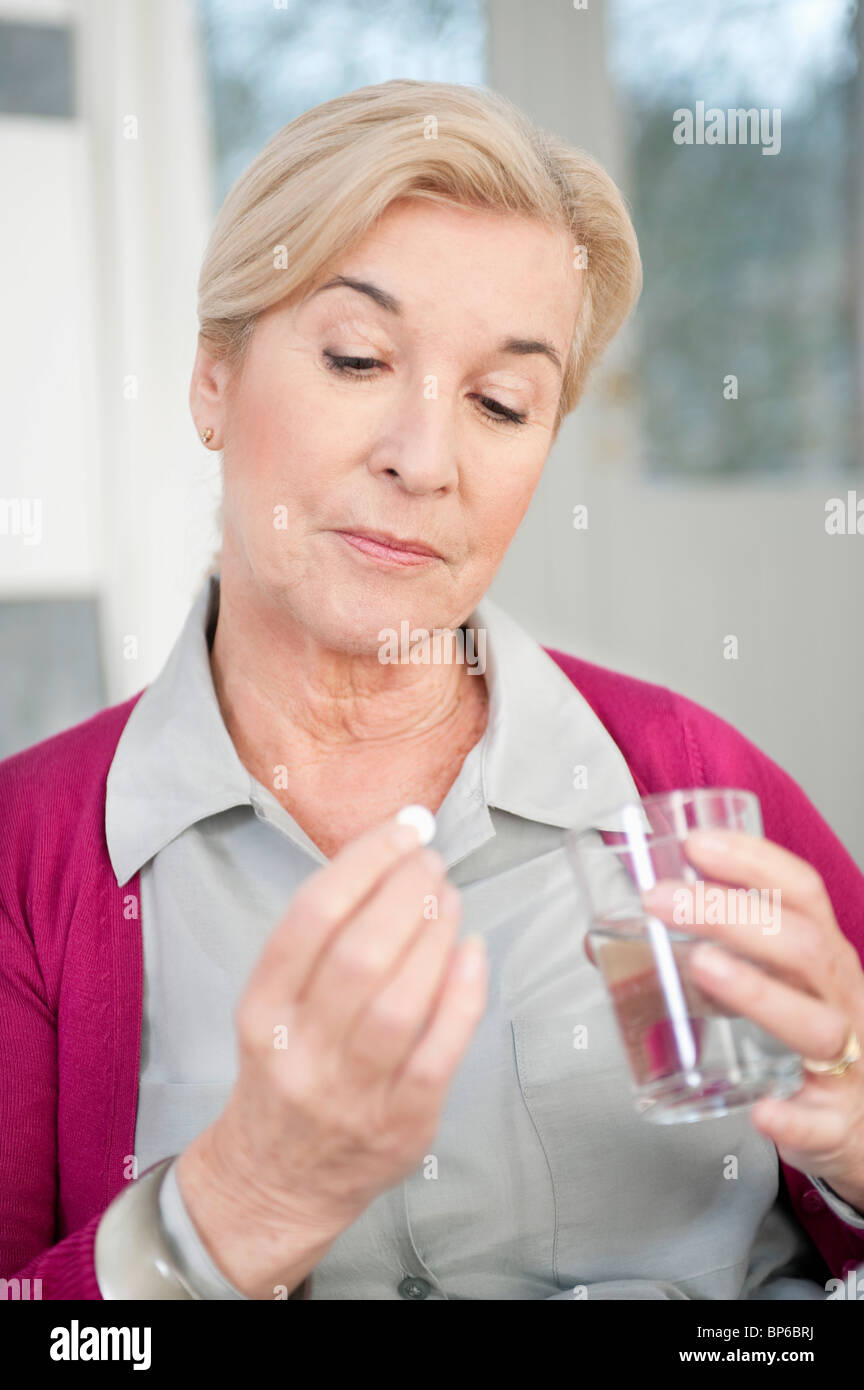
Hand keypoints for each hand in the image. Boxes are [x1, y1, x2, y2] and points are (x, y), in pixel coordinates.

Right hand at [177, 813, 487, 1295]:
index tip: (402, 829)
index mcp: (263, 1010)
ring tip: (450, 897)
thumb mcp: (276, 1005)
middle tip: (432, 861)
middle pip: (360, 955)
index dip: (364, 861)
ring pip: (400, 1002)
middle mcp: (301, 1052)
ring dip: (436, 935)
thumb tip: (391, 863)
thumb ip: (321, 944)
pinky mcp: (401, 1124)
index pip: (311, 918)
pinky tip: (473, 953)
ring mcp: (351, 1093)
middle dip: (407, 892)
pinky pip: (439, 1053)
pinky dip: (463, 995)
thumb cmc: (288, 1072)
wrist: (276, 1182)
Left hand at [634, 829, 863, 1210]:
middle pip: (801, 944)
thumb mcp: (761, 984)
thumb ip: (693, 960)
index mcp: (820, 955)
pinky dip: (792, 1115)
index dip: (753, 862)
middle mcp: (838, 996)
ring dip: (757, 992)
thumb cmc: (804, 1033)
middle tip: (662, 901)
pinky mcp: (836, 1120)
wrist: (855, 1118)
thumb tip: (605, 945)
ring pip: (815, 1024)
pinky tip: (763, 1110)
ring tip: (703, 968)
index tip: (697, 845)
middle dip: (731, 915)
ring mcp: (845, 1059)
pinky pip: (821, 1119)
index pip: (800, 892)